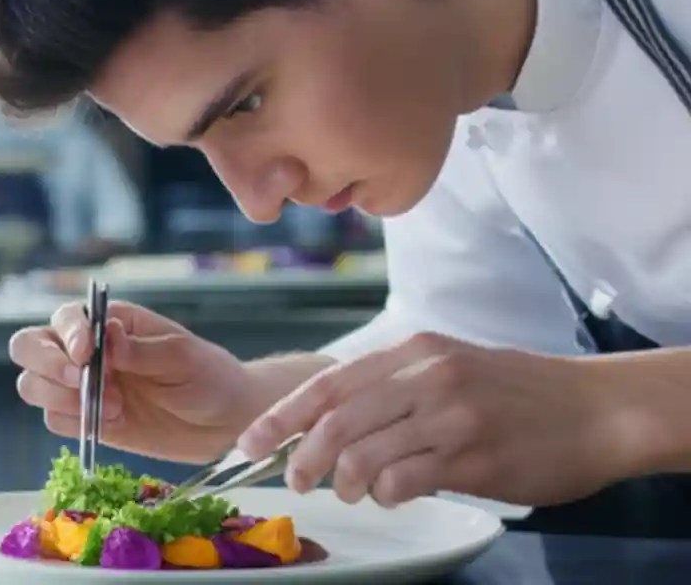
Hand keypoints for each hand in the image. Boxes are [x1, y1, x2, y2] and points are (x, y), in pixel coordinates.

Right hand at [9, 300, 252, 462]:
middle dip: (44, 363)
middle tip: (78, 382)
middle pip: (29, 345)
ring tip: (112, 408)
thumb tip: (107, 336)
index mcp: (110, 323)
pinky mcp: (86, 420)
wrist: (224, 422)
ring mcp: (82, 387)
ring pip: (33, 384)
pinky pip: (54, 420)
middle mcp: (87, 351)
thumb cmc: (209, 377)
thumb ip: (142, 350)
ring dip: (58, 398)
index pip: (65, 318)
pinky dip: (73, 424)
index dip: (67, 334)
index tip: (86, 354)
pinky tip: (112, 424)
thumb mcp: (183, 357)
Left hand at [237, 334, 624, 507]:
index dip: (280, 417)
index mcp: (412, 351)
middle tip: (295, 481)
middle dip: (301, 458)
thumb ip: (392, 388)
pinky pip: (402, 481)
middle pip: (333, 423)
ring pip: (362, 456)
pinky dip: (386, 494)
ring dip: (344, 483)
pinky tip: (396, 493)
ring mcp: (449, 416)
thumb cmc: (518, 393)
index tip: (249, 442)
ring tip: (352, 491)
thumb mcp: (449, 367)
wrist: (596, 408)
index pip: (325, 384)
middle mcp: (425, 377)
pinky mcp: (472, 455)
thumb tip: (327, 423)